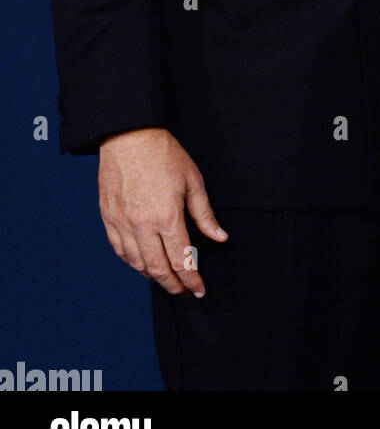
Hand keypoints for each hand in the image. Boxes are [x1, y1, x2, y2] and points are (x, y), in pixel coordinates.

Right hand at [97, 127, 227, 296]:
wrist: (129, 136)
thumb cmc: (164, 154)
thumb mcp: (193, 181)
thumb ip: (205, 214)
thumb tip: (219, 237)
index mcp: (167, 217)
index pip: (181, 260)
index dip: (192, 280)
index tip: (199, 289)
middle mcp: (143, 226)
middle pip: (158, 269)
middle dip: (174, 285)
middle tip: (185, 291)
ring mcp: (123, 224)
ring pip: (137, 264)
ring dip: (154, 277)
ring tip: (168, 280)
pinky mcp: (109, 219)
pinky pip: (120, 251)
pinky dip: (133, 263)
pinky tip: (143, 265)